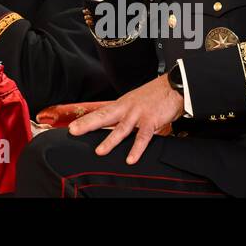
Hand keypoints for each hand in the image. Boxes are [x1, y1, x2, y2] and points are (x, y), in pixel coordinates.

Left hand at [68, 74, 183, 164]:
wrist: (173, 86)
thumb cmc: (155, 96)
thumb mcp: (135, 102)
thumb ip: (124, 114)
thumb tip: (113, 126)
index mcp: (122, 104)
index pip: (100, 112)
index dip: (86, 120)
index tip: (72, 127)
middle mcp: (127, 108)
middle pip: (104, 116)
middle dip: (88, 124)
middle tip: (74, 131)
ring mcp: (138, 114)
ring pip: (121, 129)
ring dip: (110, 141)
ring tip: (100, 151)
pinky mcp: (151, 120)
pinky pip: (142, 137)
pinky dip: (136, 148)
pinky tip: (130, 159)